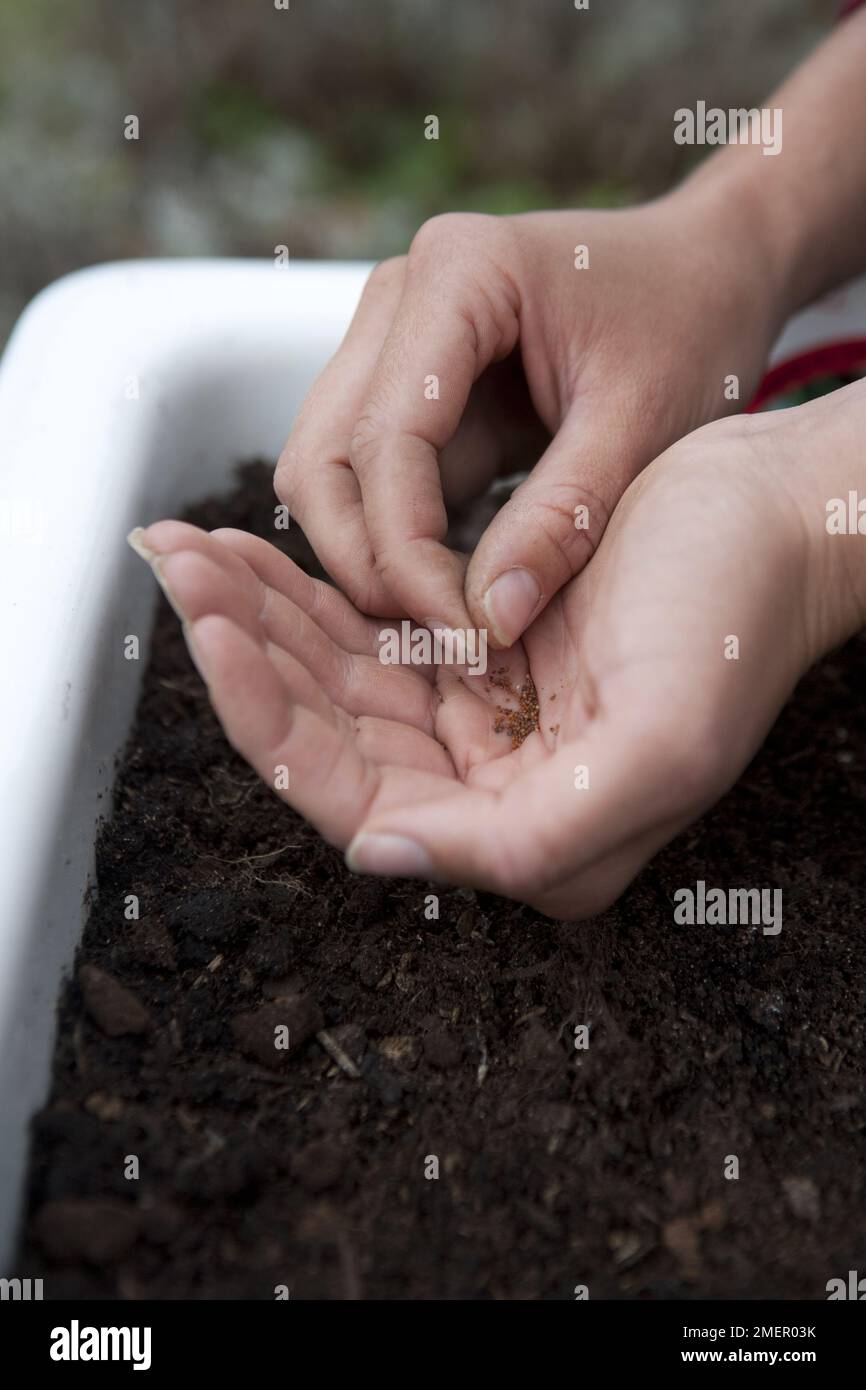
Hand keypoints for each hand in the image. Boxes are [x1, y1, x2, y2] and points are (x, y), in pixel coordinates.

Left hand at [129, 383, 864, 918]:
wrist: (777, 518)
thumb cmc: (738, 615)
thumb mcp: (658, 744)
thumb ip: (531, 839)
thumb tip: (381, 854)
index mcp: (527, 838)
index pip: (355, 797)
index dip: (267, 719)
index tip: (209, 629)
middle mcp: (489, 794)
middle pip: (326, 735)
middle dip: (243, 650)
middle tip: (175, 561)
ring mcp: (478, 722)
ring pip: (334, 680)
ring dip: (260, 617)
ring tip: (189, 548)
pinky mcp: (477, 656)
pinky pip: (368, 634)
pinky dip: (308, 595)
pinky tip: (254, 557)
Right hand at [275, 186, 781, 646]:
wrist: (708, 275)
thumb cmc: (691, 328)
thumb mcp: (644, 426)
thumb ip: (562, 520)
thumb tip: (488, 621)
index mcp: (457, 273)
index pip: (387, 439)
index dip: (408, 552)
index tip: (461, 633)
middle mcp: (399, 297)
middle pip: (323, 459)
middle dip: (368, 560)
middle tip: (441, 637)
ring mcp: (391, 340)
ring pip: (329, 475)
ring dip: (373, 556)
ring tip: (452, 619)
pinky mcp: (404, 387)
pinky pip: (370, 480)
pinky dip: (398, 541)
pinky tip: (455, 590)